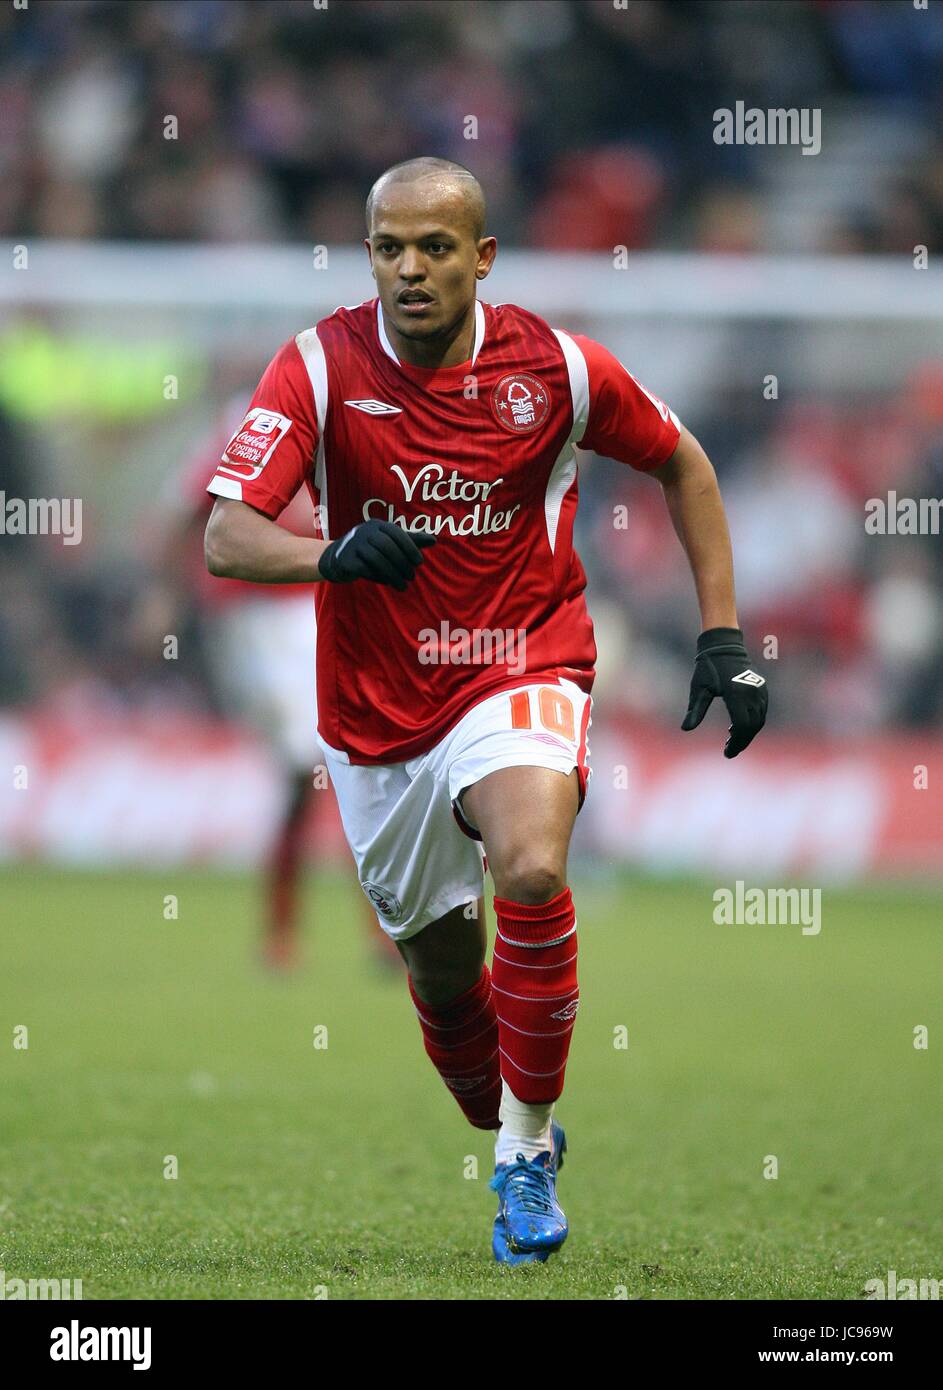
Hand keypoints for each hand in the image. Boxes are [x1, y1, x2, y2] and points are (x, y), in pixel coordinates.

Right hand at [317, 520, 435, 590]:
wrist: (336, 559)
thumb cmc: (368, 550)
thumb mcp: (388, 542)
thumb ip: (410, 540)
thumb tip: (434, 540)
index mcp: (377, 525)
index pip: (396, 533)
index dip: (409, 547)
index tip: (419, 562)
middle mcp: (364, 531)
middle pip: (387, 547)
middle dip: (402, 563)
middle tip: (412, 577)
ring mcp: (353, 545)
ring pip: (377, 560)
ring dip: (393, 574)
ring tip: (403, 586)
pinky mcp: (346, 560)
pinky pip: (366, 570)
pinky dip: (379, 577)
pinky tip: (388, 583)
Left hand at [681, 627, 767, 757]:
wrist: (724, 646)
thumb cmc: (708, 668)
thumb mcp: (698, 689)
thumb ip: (695, 710)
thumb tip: (685, 729)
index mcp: (736, 694)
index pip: (742, 726)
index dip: (736, 743)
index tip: (727, 753)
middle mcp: (752, 693)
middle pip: (752, 727)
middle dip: (742, 742)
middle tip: (729, 751)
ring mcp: (759, 691)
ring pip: (759, 721)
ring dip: (747, 733)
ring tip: (732, 740)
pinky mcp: (762, 689)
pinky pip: (761, 712)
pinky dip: (753, 723)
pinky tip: (738, 727)